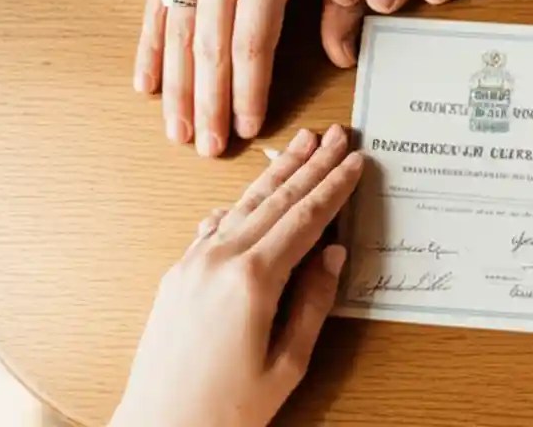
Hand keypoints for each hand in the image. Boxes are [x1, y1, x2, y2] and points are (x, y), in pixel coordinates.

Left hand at [112, 126, 361, 426]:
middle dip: (310, 164)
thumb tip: (332, 254)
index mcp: (253, 280)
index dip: (334, 187)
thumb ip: (313, 302)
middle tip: (334, 134)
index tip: (354, 160)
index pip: (305, 218)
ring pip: (244, 205)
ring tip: (300, 144)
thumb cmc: (227, 409)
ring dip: (277, 173)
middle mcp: (219, 261)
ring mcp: (193, 264)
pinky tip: (253, 192)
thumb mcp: (288, 362)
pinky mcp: (178, 276)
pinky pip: (215, 226)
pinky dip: (241, 203)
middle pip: (276, 199)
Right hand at [133, 0, 350, 155]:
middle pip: (210, 51)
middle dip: (211, 105)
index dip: (250, 90)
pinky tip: (145, 85)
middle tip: (208, 151)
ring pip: (177, 36)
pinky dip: (148, 49)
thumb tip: (344, 54)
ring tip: (178, 132)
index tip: (250, 129)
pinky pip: (154, 8)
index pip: (253, 43)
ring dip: (178, 90)